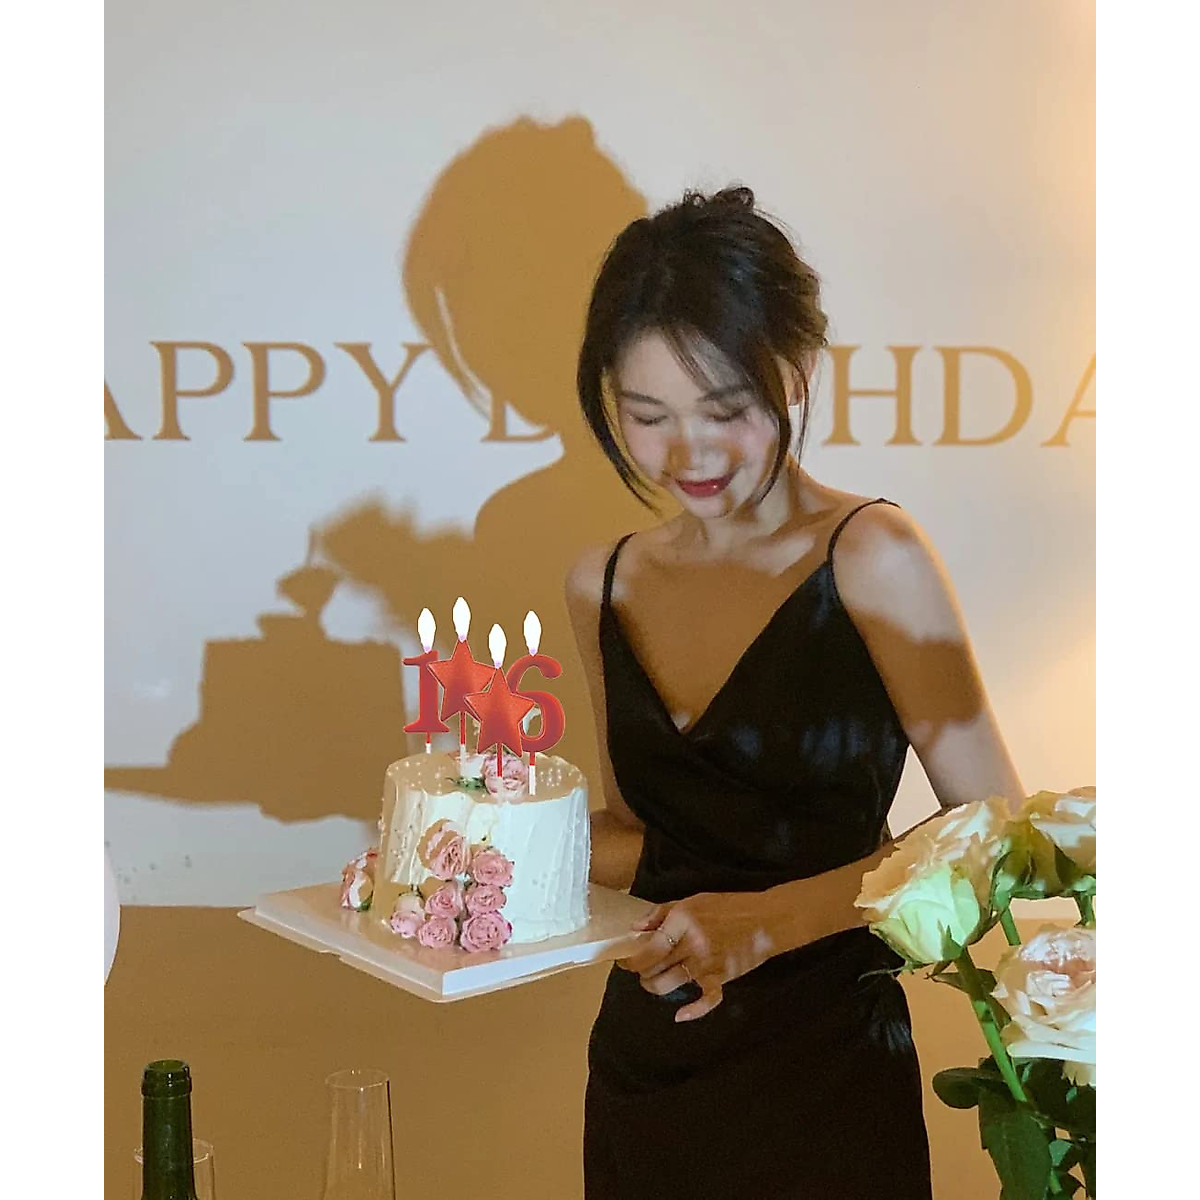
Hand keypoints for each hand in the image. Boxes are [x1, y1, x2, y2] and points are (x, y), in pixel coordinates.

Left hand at [617, 891, 781, 1021]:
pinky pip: (706, 1000)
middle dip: (640, 971)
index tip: (626, 959)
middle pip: (654, 966)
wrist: (767, 919)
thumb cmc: (728, 906)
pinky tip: (680, 1015)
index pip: (649, 946)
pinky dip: (693, 1011)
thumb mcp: (692, 900)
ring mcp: (707, 963)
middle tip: (638, 969)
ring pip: (669, 983)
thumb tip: (635, 929)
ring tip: (652, 982)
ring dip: (654, 986)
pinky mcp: (722, 978)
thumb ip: (661, 913)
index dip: (632, 957)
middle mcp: (692, 943)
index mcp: (683, 920)